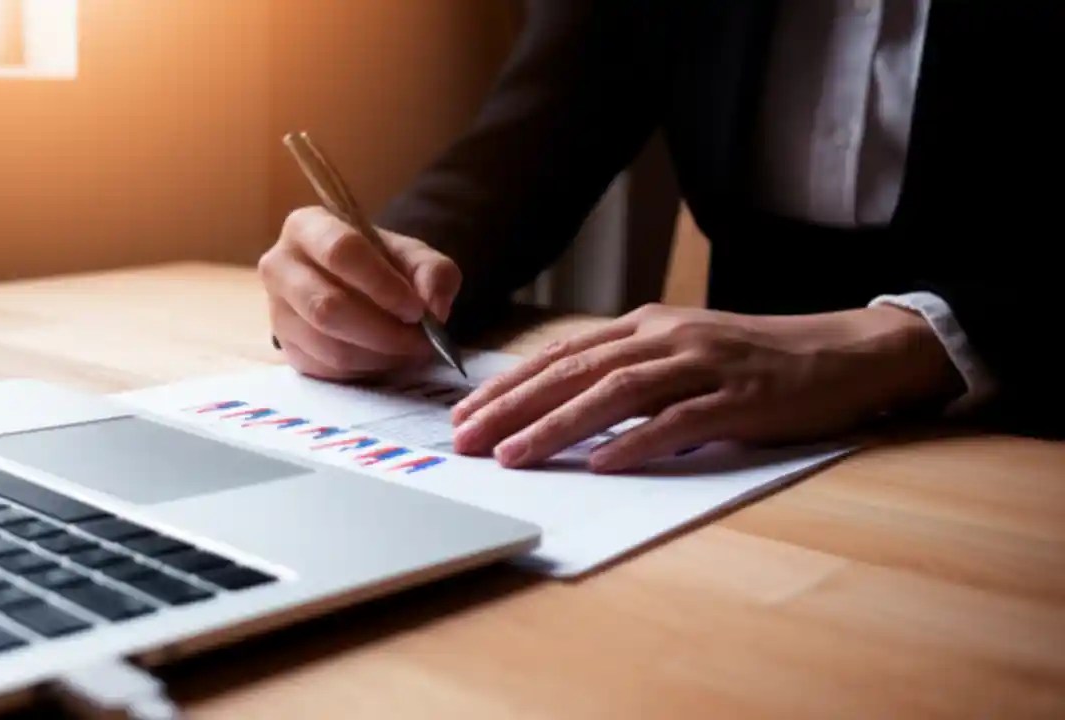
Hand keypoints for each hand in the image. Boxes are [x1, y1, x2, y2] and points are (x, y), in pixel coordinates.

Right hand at [258, 207, 461, 379]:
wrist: (352, 287)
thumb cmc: (381, 264)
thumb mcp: (414, 256)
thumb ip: (434, 273)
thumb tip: (432, 309)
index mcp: (308, 226)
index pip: (341, 252)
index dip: (382, 284)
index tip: (415, 309)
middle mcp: (279, 267)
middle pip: (328, 307)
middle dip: (383, 331)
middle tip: (420, 341)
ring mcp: (277, 312)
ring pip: (329, 346)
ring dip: (379, 356)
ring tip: (409, 351)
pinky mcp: (287, 350)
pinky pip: (328, 370)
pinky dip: (366, 370)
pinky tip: (386, 357)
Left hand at [451, 303, 963, 471]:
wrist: (840, 353)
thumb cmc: (752, 359)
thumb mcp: (681, 350)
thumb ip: (627, 370)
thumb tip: (561, 404)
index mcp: (647, 325)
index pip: (561, 355)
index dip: (508, 385)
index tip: (465, 414)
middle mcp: (667, 337)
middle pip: (574, 371)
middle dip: (512, 407)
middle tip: (467, 440)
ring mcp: (703, 364)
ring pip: (615, 393)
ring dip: (557, 426)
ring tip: (514, 457)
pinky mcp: (738, 398)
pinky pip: (680, 422)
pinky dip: (637, 443)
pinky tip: (602, 464)